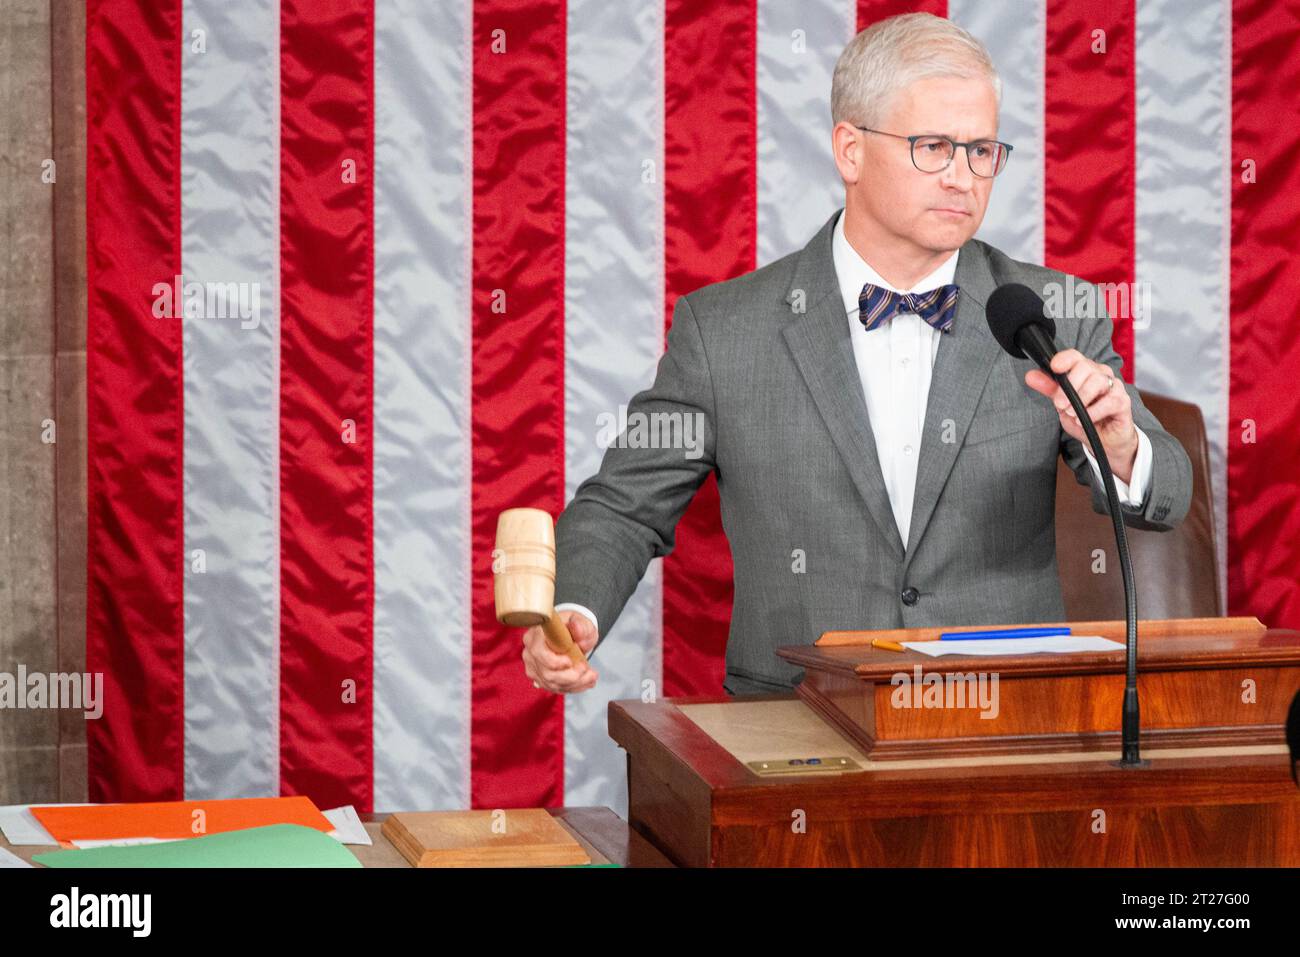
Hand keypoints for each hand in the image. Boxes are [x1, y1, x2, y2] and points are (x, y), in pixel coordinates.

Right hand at [520, 610, 598, 693]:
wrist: (571, 635)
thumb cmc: (572, 626)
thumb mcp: (580, 621)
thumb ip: (580, 625)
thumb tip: (577, 628)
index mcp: (535, 635)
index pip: (538, 652)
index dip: (554, 661)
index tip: (571, 662)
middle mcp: (530, 653)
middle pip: (546, 673)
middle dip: (570, 676)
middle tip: (586, 669)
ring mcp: (533, 668)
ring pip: (553, 684)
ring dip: (575, 683)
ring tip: (591, 676)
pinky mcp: (540, 679)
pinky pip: (556, 688)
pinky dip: (573, 687)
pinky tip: (586, 681)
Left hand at [1024, 349, 1137, 482]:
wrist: (1104, 441)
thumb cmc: (1085, 419)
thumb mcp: (1062, 405)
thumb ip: (1049, 389)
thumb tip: (1030, 376)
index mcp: (1085, 371)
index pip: (1075, 356)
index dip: (1064, 359)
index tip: (1054, 368)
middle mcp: (1101, 375)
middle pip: (1085, 367)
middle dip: (1069, 386)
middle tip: (1060, 405)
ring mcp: (1114, 387)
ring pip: (1097, 381)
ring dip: (1081, 399)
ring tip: (1073, 414)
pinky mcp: (1123, 402)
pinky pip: (1109, 401)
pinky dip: (1093, 412)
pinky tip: (1085, 420)